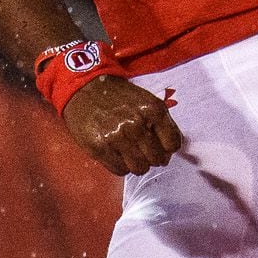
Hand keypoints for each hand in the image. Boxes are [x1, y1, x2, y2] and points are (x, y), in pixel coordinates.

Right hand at [64, 74, 183, 175]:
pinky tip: (116, 154)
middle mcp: (136, 123)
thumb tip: (168, 152)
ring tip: (129, 153)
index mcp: (153, 109)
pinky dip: (121, 166)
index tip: (160, 148)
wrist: (85, 87)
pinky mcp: (99, 147)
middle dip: (151, 157)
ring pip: (140, 168)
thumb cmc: (117, 96)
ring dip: (137, 164)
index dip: (167, 149)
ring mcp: (117, 136)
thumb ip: (161, 123)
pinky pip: (120, 170)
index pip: (173, 144)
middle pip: (157, 159)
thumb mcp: (145, 100)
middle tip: (142, 150)